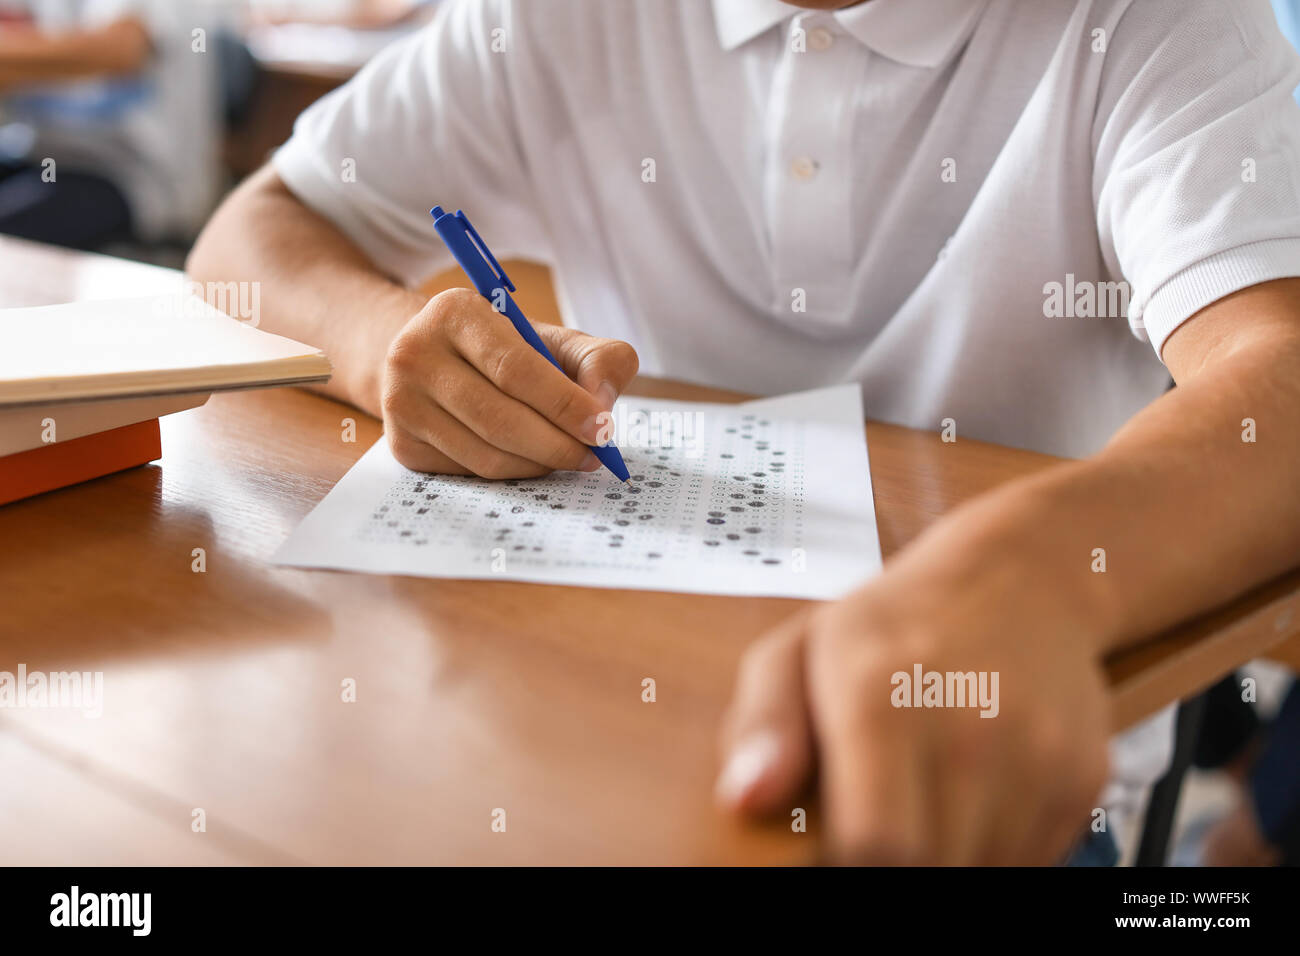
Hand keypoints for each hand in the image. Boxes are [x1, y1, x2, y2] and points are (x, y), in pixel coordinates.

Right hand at [381, 288, 637, 477]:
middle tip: (594, 456)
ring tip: (568, 456)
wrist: (434, 360)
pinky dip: (512, 472)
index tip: (603, 428)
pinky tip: (530, 458)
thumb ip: (597, 359)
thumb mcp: (552, 339)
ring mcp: (401, 403)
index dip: (564, 404)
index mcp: (454, 312)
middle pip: (499, 419)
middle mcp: (414, 355)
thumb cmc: (505, 350)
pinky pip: (471, 473)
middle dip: (558, 444)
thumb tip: (602, 406)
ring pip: (486, 455)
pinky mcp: (402, 444)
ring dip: (539, 465)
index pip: (515, 369)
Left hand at [715, 558, 1110, 863]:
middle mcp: (968, 731)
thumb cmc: (892, 621)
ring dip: (945, 862)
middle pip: (929, 869)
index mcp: (880, 699)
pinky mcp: (1082, 778)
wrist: (1020, 578)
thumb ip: (762, 726)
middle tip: (872, 831)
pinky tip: (969, 806)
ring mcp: (1035, 757)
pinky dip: (992, 853)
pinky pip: (1031, 860)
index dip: (848, 868)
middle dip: (895, 867)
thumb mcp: (799, 650)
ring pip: (983, 873)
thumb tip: (745, 799)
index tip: (834, 852)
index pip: (875, 847)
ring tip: (921, 809)